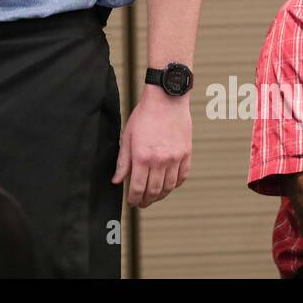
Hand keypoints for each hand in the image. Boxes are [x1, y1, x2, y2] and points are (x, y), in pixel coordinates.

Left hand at [113, 87, 191, 207]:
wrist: (166, 99)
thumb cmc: (144, 115)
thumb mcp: (128, 137)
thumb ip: (123, 161)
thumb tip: (116, 180)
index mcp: (142, 157)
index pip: (137, 188)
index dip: (134, 199)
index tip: (131, 202)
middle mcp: (160, 160)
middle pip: (154, 191)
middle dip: (146, 201)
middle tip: (141, 203)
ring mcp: (175, 158)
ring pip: (168, 187)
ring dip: (160, 196)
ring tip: (154, 197)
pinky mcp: (186, 154)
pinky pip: (182, 176)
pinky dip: (175, 184)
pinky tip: (168, 185)